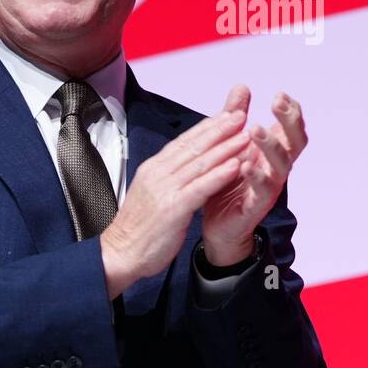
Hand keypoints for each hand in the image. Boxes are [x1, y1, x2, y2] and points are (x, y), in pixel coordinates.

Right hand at [101, 107, 249, 297]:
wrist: (120, 253)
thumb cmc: (138, 229)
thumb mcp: (151, 195)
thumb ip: (167, 178)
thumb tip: (184, 166)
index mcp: (153, 169)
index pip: (183, 142)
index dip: (207, 127)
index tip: (226, 115)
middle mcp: (157, 174)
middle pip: (193, 146)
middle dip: (219, 129)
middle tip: (241, 114)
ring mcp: (164, 190)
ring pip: (200, 163)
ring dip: (225, 147)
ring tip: (246, 135)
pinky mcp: (173, 208)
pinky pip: (200, 187)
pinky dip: (219, 174)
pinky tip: (236, 165)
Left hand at [201, 85, 308, 264]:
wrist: (219, 226)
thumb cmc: (228, 181)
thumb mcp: (230, 144)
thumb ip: (236, 117)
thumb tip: (242, 87)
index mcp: (271, 152)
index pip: (290, 128)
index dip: (291, 112)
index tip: (281, 94)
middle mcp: (275, 168)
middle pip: (294, 142)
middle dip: (289, 122)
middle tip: (277, 103)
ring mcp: (269, 187)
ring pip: (280, 165)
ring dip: (270, 146)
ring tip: (256, 130)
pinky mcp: (256, 206)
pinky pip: (261, 191)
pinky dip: (255, 177)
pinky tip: (244, 165)